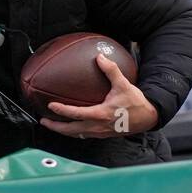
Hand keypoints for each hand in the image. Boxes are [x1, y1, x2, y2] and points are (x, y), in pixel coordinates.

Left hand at [40, 53, 158, 137]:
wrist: (148, 118)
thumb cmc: (135, 102)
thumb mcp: (123, 84)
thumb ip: (111, 70)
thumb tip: (99, 57)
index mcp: (100, 114)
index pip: (76, 114)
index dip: (61, 110)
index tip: (51, 105)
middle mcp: (97, 126)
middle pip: (70, 130)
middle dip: (55, 126)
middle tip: (44, 120)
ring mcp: (99, 133)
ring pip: (76, 135)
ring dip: (63, 131)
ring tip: (52, 125)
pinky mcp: (102, 135)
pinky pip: (83, 135)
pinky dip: (73, 132)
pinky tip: (70, 127)